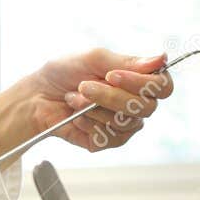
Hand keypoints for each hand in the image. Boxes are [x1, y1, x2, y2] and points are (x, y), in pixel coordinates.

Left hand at [0, 48, 171, 155]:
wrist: (36, 96)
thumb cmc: (63, 72)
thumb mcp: (93, 58)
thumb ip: (126, 61)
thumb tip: (161, 59)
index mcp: (138, 79)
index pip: (162, 86)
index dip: (141, 83)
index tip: (111, 75)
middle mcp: (136, 102)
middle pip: (146, 107)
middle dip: (111, 96)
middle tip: (84, 86)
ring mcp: (124, 124)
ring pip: (126, 122)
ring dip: (94, 108)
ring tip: (73, 98)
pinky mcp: (108, 140)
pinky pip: (109, 136)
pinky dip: (88, 123)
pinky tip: (75, 116)